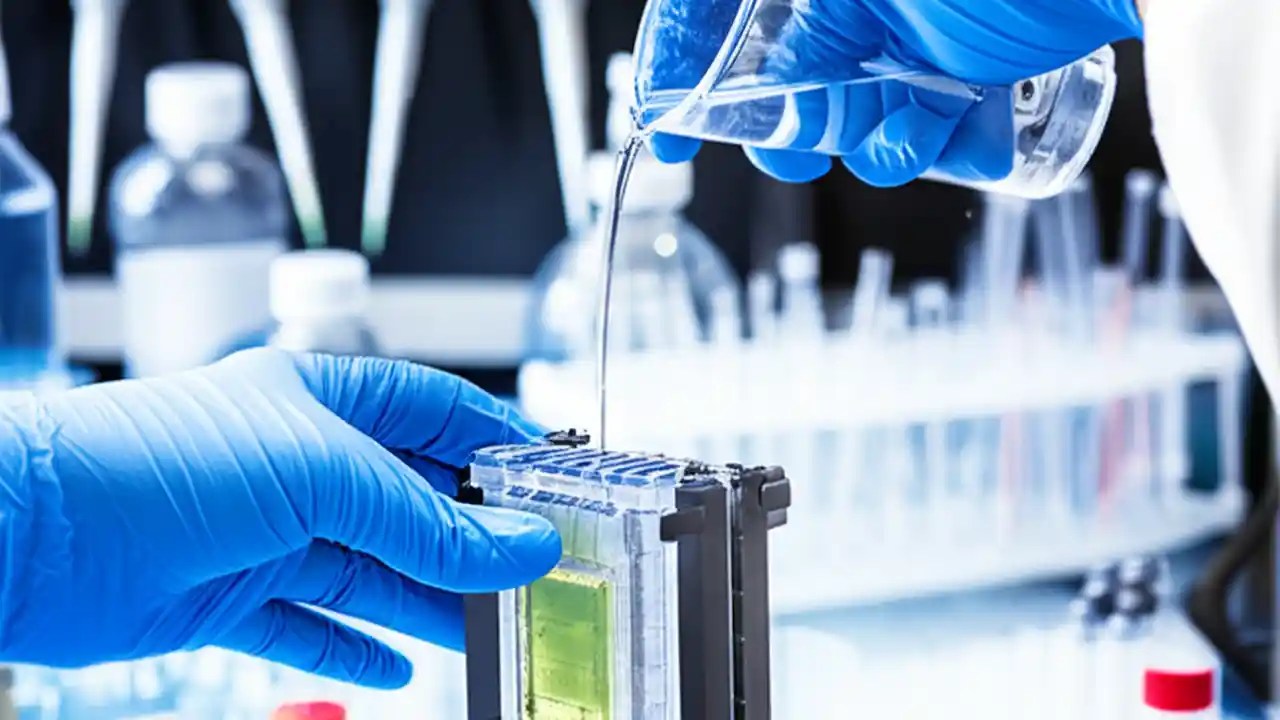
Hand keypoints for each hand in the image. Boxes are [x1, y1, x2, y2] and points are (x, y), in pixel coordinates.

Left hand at [0, 349, 559, 687]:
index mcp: (321, 399)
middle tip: (533, 569)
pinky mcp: (228, 596)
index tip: (548, 477)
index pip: (430, 409)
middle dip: (470, 535)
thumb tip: (520, 547)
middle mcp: (297, 462)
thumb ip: (426, 523)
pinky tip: (397, 667)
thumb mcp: (323, 476)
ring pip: (370, 571)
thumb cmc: (164, 460)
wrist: (34, 532)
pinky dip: (353, 647)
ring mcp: (264, 532)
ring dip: (429, 600)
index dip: (490, 438)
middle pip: (407, 500)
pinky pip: (309, 626)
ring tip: (490, 628)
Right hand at [648, 0, 1141, 184]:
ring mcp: (912, 35)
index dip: (676, 68)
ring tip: (907, 130)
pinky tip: (960, 133)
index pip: (712, 12)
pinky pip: (927, 129)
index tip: (668, 133)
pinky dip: (932, 147)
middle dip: (783, 130)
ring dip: (867, 144)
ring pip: (853, 115)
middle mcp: (856, 2)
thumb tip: (772, 80)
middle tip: (792, 155)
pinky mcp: (969, 73)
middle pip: (780, 77)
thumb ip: (812, 27)